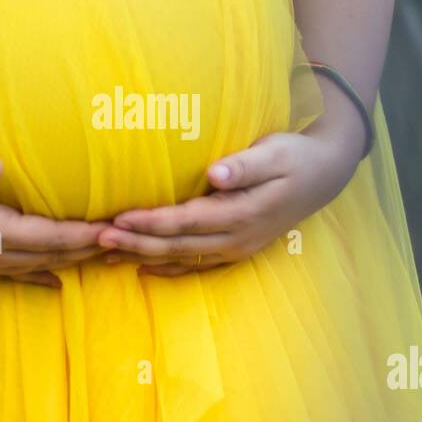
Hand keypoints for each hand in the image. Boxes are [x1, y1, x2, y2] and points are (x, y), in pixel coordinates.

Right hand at [0, 146, 110, 287]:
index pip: (49, 237)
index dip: (85, 236)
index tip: (117, 231)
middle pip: (51, 256)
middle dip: (89, 252)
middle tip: (128, 246)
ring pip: (36, 267)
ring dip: (70, 263)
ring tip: (104, 258)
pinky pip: (14, 275)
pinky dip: (40, 277)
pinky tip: (58, 282)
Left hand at [98, 109, 365, 276]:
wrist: (325, 175)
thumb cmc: (295, 157)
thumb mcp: (275, 153)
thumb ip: (245, 165)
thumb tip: (215, 173)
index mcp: (241, 213)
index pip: (186, 221)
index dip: (151, 222)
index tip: (118, 218)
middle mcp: (236, 238)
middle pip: (177, 245)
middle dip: (135, 243)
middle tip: (97, 238)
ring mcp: (237, 249)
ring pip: (182, 258)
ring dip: (143, 257)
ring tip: (106, 254)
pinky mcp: (237, 251)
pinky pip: (197, 267)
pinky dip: (169, 269)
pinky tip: (142, 268)